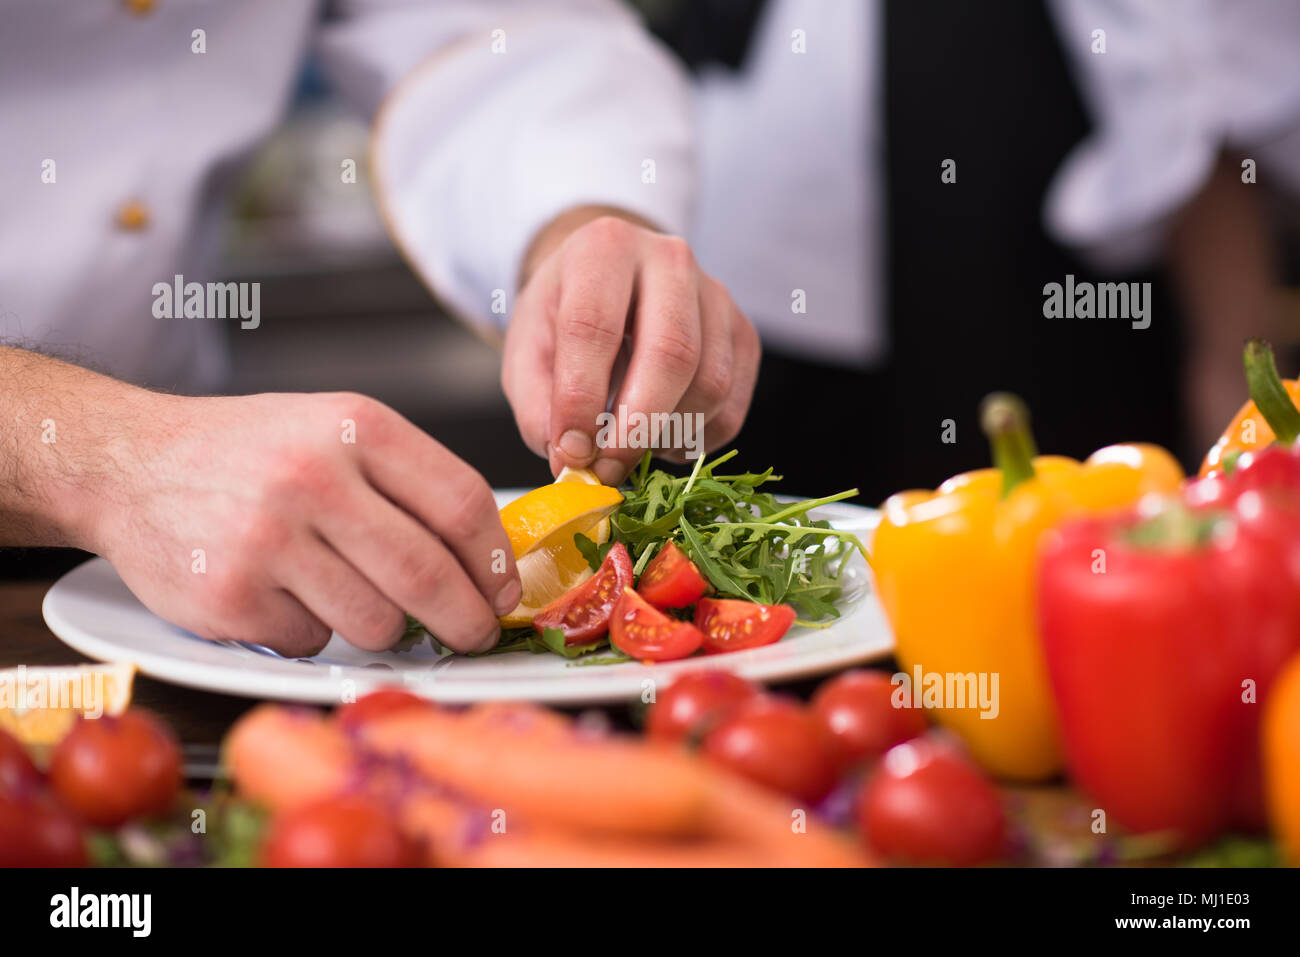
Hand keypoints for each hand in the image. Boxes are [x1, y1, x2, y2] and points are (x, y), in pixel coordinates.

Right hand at [90, 392, 518, 656]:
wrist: (129, 463)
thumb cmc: (250, 452)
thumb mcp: (334, 429)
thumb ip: (409, 481)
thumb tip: (486, 561)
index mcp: (355, 426)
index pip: (460, 502)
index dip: (494, 559)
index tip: (503, 590)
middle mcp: (313, 477)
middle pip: (427, 574)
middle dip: (465, 619)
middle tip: (474, 635)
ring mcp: (268, 538)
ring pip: (376, 621)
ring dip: (380, 626)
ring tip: (349, 594)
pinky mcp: (229, 597)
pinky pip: (312, 641)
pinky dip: (313, 631)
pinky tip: (283, 594)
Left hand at [502, 208, 760, 484]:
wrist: (608, 284)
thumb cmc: (564, 317)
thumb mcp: (528, 350)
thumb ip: (538, 404)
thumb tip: (572, 456)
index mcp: (604, 248)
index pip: (594, 327)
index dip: (580, 399)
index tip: (570, 451)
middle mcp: (670, 259)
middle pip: (672, 354)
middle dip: (637, 428)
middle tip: (607, 471)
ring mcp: (717, 295)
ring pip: (711, 384)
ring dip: (667, 436)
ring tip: (629, 449)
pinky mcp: (744, 333)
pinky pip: (732, 404)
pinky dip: (696, 439)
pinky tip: (661, 438)